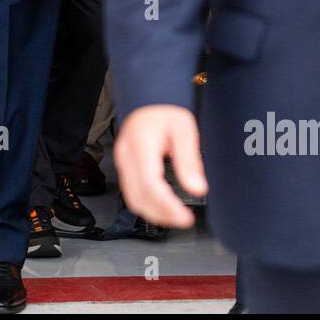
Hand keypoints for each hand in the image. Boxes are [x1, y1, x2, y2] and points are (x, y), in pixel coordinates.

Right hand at [115, 105, 208, 227]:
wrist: (148, 99)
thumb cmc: (165, 111)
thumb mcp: (184, 130)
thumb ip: (189, 161)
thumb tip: (197, 188)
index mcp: (141, 144)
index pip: (150, 184)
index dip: (167, 206)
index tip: (185, 216)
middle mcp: (126, 155)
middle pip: (139, 197)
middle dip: (162, 215)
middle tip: (184, 220)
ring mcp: (122, 161)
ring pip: (133, 199)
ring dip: (154, 213)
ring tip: (176, 217)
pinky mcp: (124, 166)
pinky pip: (131, 193)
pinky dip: (147, 205)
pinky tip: (163, 207)